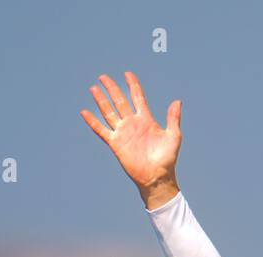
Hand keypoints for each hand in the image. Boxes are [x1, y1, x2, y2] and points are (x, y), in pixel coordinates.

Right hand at [81, 71, 181, 209]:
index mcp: (146, 119)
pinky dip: (93, 122)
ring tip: (93, 88)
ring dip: (101, 100)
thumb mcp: (173, 136)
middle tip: (103, 76)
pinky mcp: (115, 143)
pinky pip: (101, 130)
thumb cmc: (167, 159)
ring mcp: (123, 133)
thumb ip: (173, 118)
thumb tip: (177, 101)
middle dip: (112, 88)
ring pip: (109, 112)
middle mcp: (132, 123)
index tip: (127, 73)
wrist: (157, 177)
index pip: (137, 97)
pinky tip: (85, 112)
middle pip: (119, 101)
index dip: (132, 85)